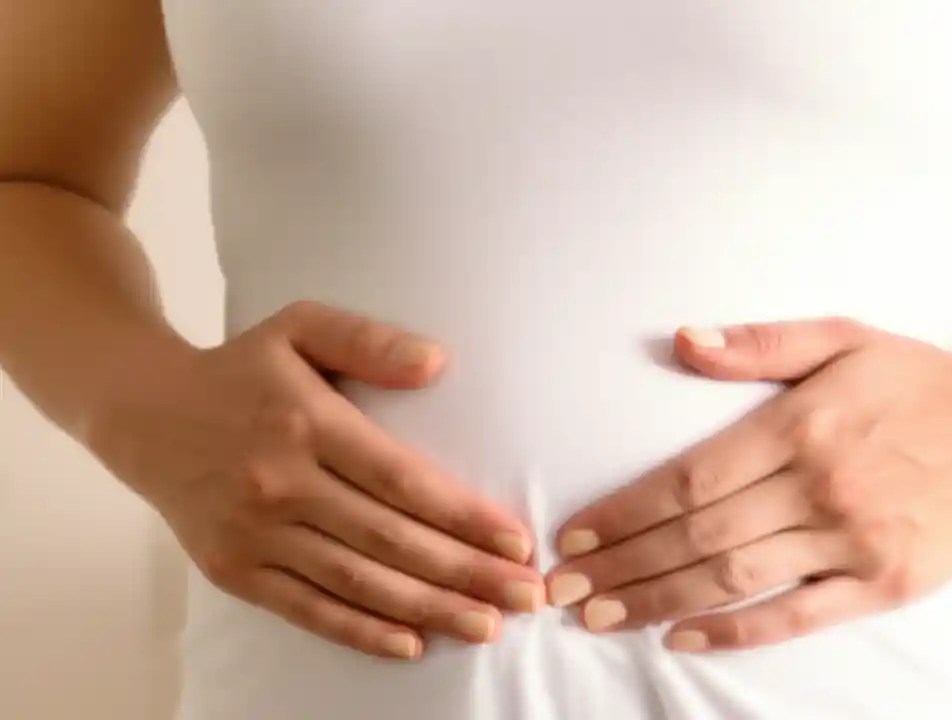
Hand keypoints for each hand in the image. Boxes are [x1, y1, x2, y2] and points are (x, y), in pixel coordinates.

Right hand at [90, 301, 544, 659]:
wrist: (144, 412)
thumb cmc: (243, 368)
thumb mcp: (300, 326)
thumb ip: (368, 341)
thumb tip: (438, 364)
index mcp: (306, 422)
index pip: (402, 480)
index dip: (464, 516)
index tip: (517, 542)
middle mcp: (279, 483)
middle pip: (390, 540)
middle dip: (467, 573)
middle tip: (526, 596)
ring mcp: (253, 533)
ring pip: (356, 582)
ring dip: (428, 609)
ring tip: (486, 626)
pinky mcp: (233, 570)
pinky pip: (307, 609)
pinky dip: (360, 630)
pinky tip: (412, 643)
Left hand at [546, 317, 951, 652]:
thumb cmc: (921, 380)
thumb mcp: (843, 337)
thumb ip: (759, 344)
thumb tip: (682, 341)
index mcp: (801, 424)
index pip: (687, 479)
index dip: (624, 512)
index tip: (575, 536)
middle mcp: (820, 485)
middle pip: (697, 536)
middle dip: (621, 566)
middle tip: (560, 591)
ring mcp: (853, 540)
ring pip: (734, 580)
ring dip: (657, 601)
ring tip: (598, 617)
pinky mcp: (884, 582)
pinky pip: (797, 616)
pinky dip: (737, 632)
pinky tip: (683, 638)